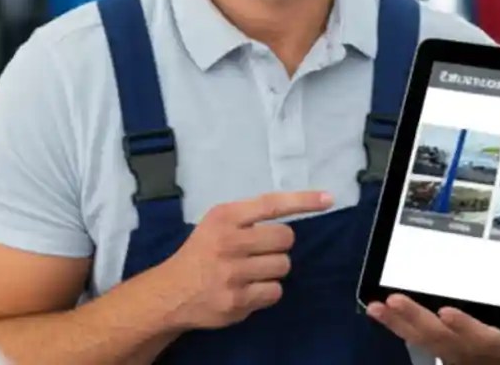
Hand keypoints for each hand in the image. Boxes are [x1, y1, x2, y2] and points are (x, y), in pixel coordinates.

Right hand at [151, 191, 333, 330]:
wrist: (171, 292)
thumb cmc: (201, 253)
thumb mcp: (217, 224)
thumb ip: (247, 218)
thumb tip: (295, 210)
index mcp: (225, 217)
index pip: (271, 204)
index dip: (303, 201)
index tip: (328, 199)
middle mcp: (229, 242)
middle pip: (285, 238)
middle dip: (280, 246)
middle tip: (261, 252)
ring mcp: (233, 273)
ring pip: (283, 266)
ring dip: (273, 270)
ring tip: (251, 272)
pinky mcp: (237, 300)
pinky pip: (274, 292)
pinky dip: (266, 291)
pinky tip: (247, 290)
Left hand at [366, 270, 499, 363]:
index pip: (490, 341)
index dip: (470, 328)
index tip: (449, 310)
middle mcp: (479, 355)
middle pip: (447, 342)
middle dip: (420, 321)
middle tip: (396, 299)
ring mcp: (457, 355)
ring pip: (426, 342)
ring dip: (402, 322)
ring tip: (380, 303)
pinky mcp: (441, 349)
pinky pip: (415, 340)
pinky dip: (394, 325)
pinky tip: (373, 308)